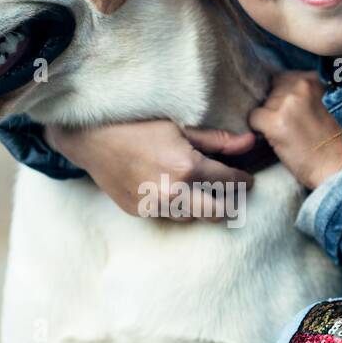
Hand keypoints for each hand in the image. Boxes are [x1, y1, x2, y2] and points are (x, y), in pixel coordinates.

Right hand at [44, 120, 256, 221]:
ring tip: (200, 189)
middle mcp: (174, 193)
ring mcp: (155, 206)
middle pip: (218, 213)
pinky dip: (177, 206)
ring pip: (194, 218)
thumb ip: (217, 139)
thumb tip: (251, 142)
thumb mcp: (179, 125)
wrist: (91, 139)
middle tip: (231, 192)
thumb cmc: (136, 124)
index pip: (231, 183)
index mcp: (188, 168)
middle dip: (230, 203)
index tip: (246, 178)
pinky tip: (172, 189)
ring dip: (202, 206)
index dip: (244, 180)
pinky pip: (169, 216)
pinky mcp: (140, 212)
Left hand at [248, 71, 341, 188]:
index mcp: (313, 80)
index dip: (281, 95)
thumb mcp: (321, 104)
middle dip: (274, 106)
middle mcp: (299, 87)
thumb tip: (274, 89)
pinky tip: (274, 138)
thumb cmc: (330, 140)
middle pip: (270, 91)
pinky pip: (253, 118)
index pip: (282, 78)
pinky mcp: (275, 122)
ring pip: (262, 104)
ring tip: (285, 134)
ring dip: (267, 118)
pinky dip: (259, 129)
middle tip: (288, 125)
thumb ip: (302, 93)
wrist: (335, 166)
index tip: (288, 110)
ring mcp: (287, 103)